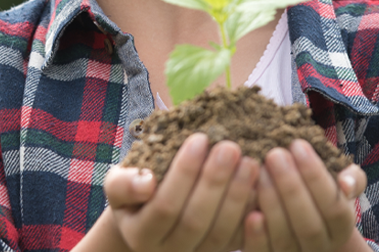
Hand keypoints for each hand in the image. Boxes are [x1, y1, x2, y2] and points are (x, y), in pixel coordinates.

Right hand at [105, 133, 260, 251]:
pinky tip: (259, 185)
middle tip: (230, 147)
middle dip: (214, 182)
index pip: (165, 206)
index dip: (183, 173)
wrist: (150, 216)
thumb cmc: (135, 191)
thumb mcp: (118, 183)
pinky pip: (240, 239)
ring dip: (237, 196)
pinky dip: (252, 212)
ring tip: (248, 161)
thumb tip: (147, 182)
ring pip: (221, 233)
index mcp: (140, 235)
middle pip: (195, 221)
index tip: (199, 139)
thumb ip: (124, 184)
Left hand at [242, 140, 367, 251]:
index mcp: (341, 227)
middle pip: (309, 224)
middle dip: (291, 186)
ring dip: (271, 202)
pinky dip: (257, 235)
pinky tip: (250, 212)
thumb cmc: (315, 189)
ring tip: (258, 169)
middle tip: (274, 154)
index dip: (316, 176)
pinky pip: (263, 251)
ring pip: (285, 237)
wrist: (292, 217)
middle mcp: (321, 247)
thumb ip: (350, 178)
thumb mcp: (337, 181)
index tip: (298, 144)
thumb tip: (345, 183)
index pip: (335, 206)